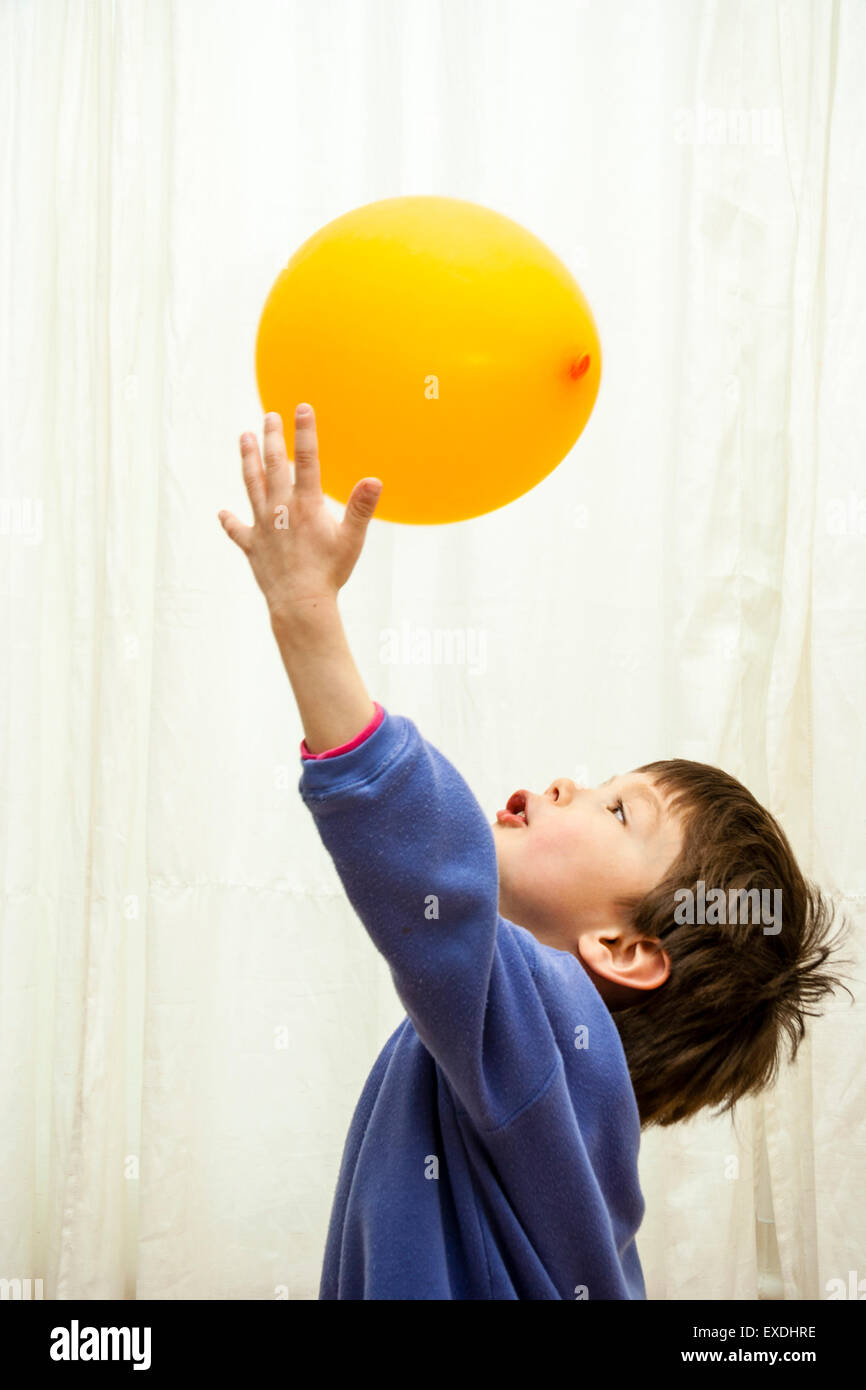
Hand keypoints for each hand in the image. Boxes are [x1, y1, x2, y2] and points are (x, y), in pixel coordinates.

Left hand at [218, 404, 382, 619]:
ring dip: (248, 460)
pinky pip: (238, 529)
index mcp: (305, 504)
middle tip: (269, 415)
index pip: (307, 460)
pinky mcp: (252, 546)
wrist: (300, 603)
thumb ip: (361, 507)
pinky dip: (230, 521)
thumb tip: (374, 480)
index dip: (304, 432)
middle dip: (272, 437)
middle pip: (273, 465)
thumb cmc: (329, 572)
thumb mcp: (352, 539)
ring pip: (251, 485)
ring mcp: (262, 526)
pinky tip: (222, 513)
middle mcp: (280, 509)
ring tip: (244, 437)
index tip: (301, 408)